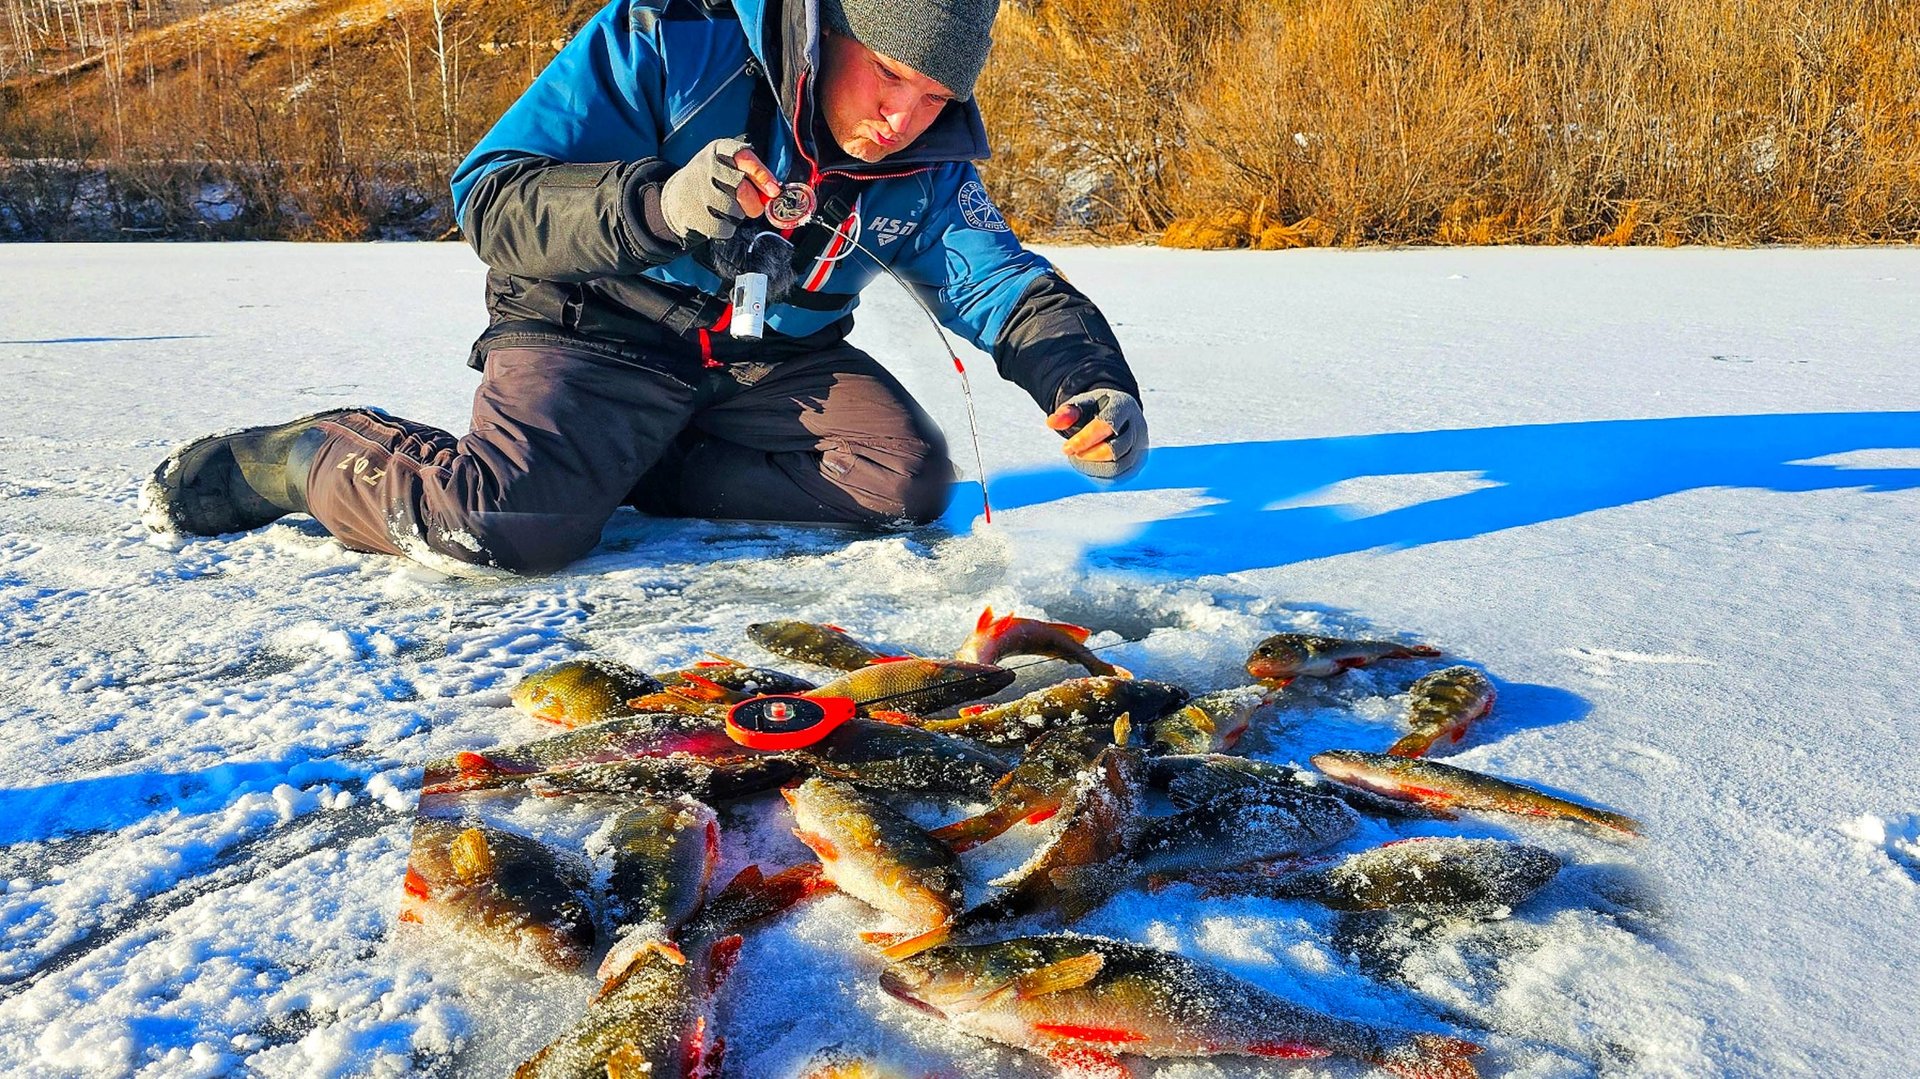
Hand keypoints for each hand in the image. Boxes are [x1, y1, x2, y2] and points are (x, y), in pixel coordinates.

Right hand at [658, 137, 782, 245]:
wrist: (676, 197)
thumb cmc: (712, 180)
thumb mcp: (728, 165)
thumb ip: (752, 174)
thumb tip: (774, 191)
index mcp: (719, 149)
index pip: (743, 157)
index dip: (761, 174)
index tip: (774, 189)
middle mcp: (707, 166)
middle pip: (741, 187)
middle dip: (754, 202)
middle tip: (754, 207)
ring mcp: (699, 190)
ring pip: (734, 210)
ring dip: (739, 215)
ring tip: (729, 209)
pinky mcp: (695, 213)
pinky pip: (724, 227)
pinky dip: (728, 228)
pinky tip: (719, 219)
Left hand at [1048, 388, 1146, 480]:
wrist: (1117, 413)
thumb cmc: (1095, 409)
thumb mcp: (1081, 405)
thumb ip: (1067, 413)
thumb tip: (1051, 423)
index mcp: (1123, 405)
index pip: (1107, 424)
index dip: (1085, 439)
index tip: (1066, 448)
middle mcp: (1137, 425)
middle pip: (1116, 449)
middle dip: (1089, 456)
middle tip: (1071, 453)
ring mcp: (1140, 445)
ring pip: (1119, 466)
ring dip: (1094, 468)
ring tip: (1077, 460)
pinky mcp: (1138, 461)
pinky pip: (1121, 476)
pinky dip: (1101, 476)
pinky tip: (1088, 467)